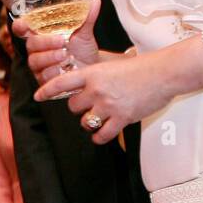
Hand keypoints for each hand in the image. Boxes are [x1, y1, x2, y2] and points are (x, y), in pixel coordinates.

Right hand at [16, 0, 102, 84]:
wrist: (92, 69)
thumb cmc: (82, 49)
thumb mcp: (85, 32)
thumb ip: (86, 17)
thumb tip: (95, 0)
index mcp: (40, 34)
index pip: (21, 28)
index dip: (20, 25)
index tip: (25, 24)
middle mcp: (37, 50)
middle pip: (30, 44)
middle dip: (45, 42)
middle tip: (62, 40)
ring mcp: (39, 65)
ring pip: (35, 61)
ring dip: (50, 57)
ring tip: (66, 54)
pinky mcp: (44, 80)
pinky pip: (43, 76)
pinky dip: (54, 71)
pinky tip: (66, 68)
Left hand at [37, 51, 171, 145]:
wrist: (164, 74)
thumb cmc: (141, 68)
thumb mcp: (112, 64)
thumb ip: (96, 73)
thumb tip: (83, 81)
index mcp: (93, 73)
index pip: (62, 82)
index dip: (47, 90)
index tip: (38, 96)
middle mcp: (97, 90)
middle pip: (73, 106)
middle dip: (78, 108)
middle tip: (89, 106)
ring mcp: (109, 105)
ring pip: (86, 122)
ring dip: (89, 123)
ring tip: (96, 119)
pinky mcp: (122, 118)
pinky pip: (102, 135)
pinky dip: (99, 138)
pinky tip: (100, 136)